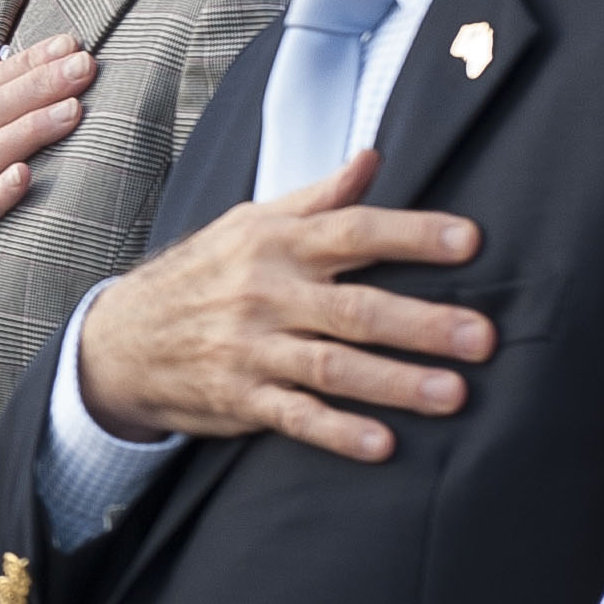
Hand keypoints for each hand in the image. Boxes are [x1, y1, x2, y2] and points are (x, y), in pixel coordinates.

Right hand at [71, 151, 492, 460]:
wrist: (120, 339)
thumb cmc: (202, 274)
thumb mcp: (248, 224)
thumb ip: (318, 198)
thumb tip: (373, 159)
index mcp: (275, 244)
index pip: (353, 232)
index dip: (413, 234)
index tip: (470, 240)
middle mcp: (265, 294)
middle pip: (354, 307)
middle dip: (421, 323)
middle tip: (483, 337)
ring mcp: (250, 349)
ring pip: (332, 366)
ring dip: (394, 382)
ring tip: (454, 394)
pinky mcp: (239, 397)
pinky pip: (294, 417)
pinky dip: (337, 432)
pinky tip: (381, 444)